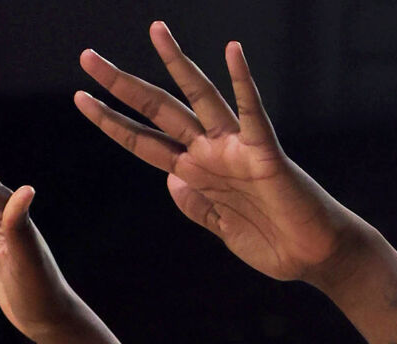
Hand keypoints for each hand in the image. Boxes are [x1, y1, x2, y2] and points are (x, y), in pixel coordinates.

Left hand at [75, 24, 362, 286]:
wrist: (315, 258)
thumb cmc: (275, 244)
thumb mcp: (222, 231)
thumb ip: (195, 207)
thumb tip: (169, 180)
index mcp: (197, 173)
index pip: (145, 143)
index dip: (112, 123)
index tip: (81, 98)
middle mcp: (212, 153)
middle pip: (159, 111)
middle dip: (121, 86)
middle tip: (86, 57)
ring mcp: (237, 150)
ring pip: (200, 99)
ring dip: (177, 65)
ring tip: (155, 30)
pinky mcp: (266, 154)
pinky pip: (253, 113)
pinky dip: (244, 82)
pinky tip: (233, 51)